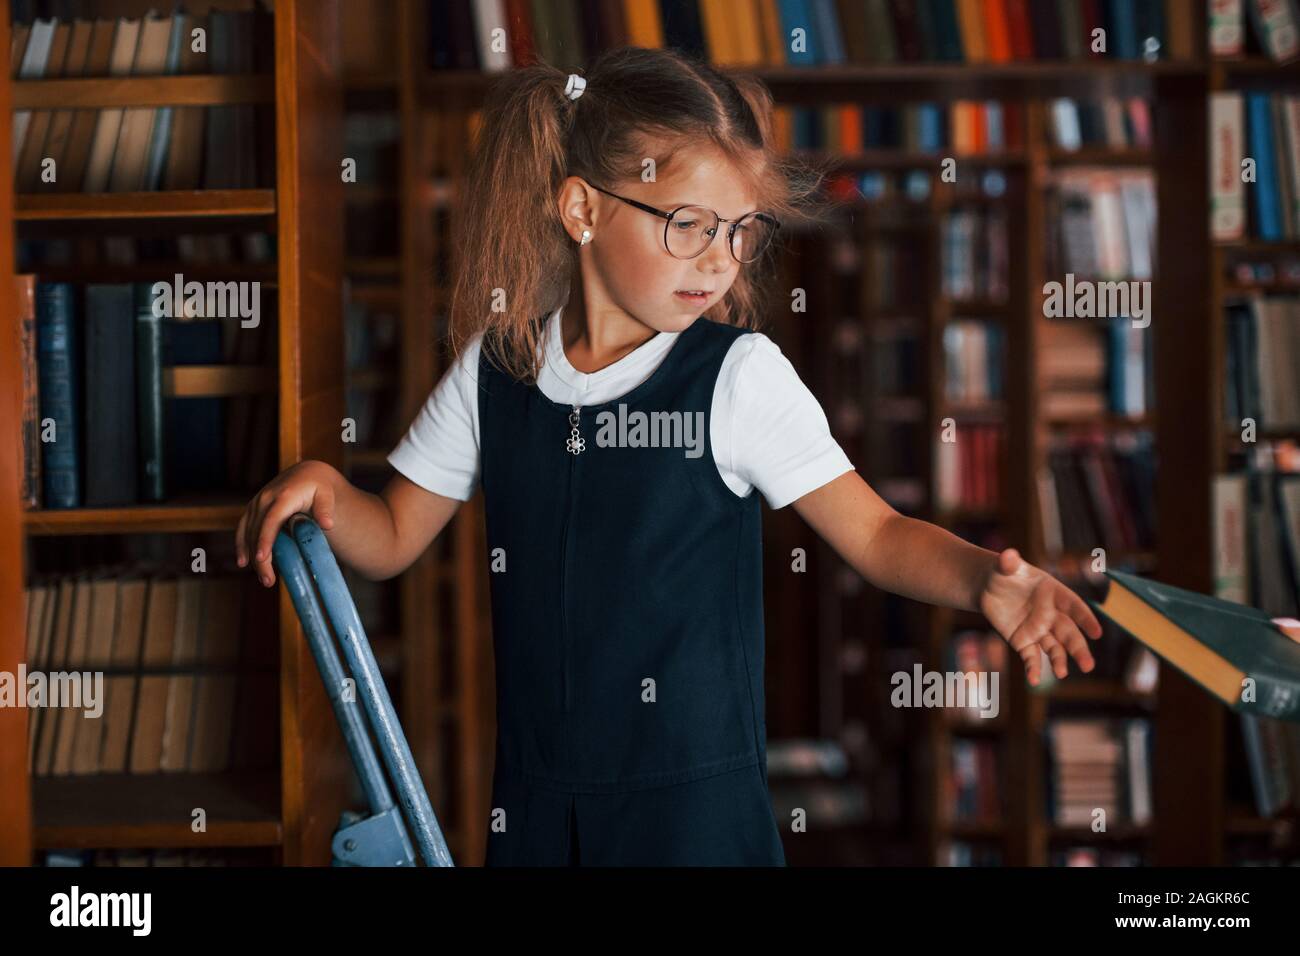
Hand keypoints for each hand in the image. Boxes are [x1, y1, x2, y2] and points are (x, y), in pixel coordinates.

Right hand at [235, 460, 337, 587]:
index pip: (271, 520)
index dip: (265, 539)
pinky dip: (241, 545)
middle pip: (258, 531)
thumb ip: (325, 509)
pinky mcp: (253, 508)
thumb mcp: (327, 495)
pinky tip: (243, 562)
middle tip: (268, 580)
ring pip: (248, 532)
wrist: (307, 474)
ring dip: (252, 556)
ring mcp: (257, 503)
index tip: (261, 558)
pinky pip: (242, 528)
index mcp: (283, 496)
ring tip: (265, 578)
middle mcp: (265, 498)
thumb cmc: (319, 488)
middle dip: (260, 557)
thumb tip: (327, 525)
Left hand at [978, 547, 1102, 684]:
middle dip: (1078, 648)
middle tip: (1088, 665)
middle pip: (1069, 633)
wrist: (989, 586)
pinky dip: (1033, 668)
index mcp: (1054, 593)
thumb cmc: (1004, 572)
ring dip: (1060, 661)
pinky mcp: (1024, 641)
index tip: (1097, 632)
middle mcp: (1051, 614)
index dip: (1086, 618)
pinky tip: (1033, 680)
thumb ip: (1009, 563)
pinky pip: (1032, 656)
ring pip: (1054, 648)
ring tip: (1063, 674)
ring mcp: (1038, 630)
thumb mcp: (1005, 566)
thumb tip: (1008, 554)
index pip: (1074, 606)